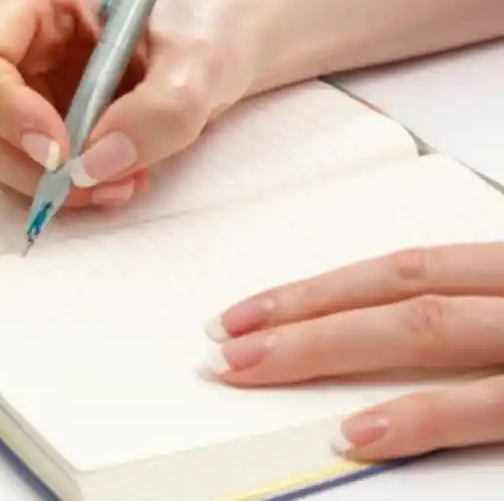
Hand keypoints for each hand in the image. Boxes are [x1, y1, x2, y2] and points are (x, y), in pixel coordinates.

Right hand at [0, 0, 255, 208]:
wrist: (217, 49)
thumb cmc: (202, 31)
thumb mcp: (198, 64)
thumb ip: (157, 111)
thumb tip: (96, 164)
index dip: (2, 109)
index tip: (60, 150)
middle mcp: (7, 42)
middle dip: (25, 163)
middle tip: (93, 182)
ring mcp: (11, 88)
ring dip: (46, 184)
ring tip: (120, 183)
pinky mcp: (25, 128)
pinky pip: (18, 172)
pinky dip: (60, 190)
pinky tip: (113, 180)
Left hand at [206, 243, 503, 460]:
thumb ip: (476, 318)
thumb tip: (382, 341)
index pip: (405, 271)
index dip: (319, 291)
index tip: (247, 314)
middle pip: (395, 291)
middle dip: (300, 314)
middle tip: (225, 342)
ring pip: (423, 326)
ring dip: (326, 346)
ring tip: (253, 368)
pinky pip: (487, 404)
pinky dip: (419, 416)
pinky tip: (353, 432)